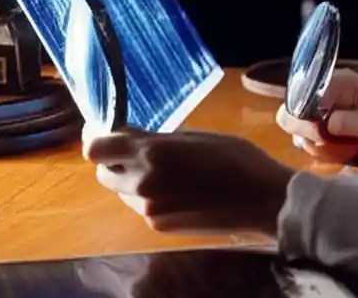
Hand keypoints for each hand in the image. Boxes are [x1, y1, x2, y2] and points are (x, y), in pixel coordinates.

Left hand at [82, 128, 293, 235]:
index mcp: (152, 152)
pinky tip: (177, 189)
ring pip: (121, 190)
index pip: (95, 148)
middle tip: (136, 150)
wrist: (261, 199)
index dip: (97, 137)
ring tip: (164, 171)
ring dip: (131, 178)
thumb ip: (157, 138)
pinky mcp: (159, 226)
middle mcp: (142, 182)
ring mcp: (149, 208)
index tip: (105, 131)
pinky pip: (140, 206)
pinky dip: (148, 195)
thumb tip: (130, 137)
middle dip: (114, 160)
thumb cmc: (235, 157)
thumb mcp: (195, 136)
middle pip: (103, 172)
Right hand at [276, 69, 357, 163]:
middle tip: (338, 145)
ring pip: (303, 136)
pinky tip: (351, 151)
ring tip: (351, 148)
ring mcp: (329, 115)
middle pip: (292, 119)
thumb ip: (340, 123)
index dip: (301, 121)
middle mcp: (326, 97)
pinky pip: (318, 146)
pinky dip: (329, 154)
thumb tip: (316, 127)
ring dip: (322, 148)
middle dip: (310, 138)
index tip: (321, 135)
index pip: (296, 99)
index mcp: (334, 83)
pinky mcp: (336, 133)